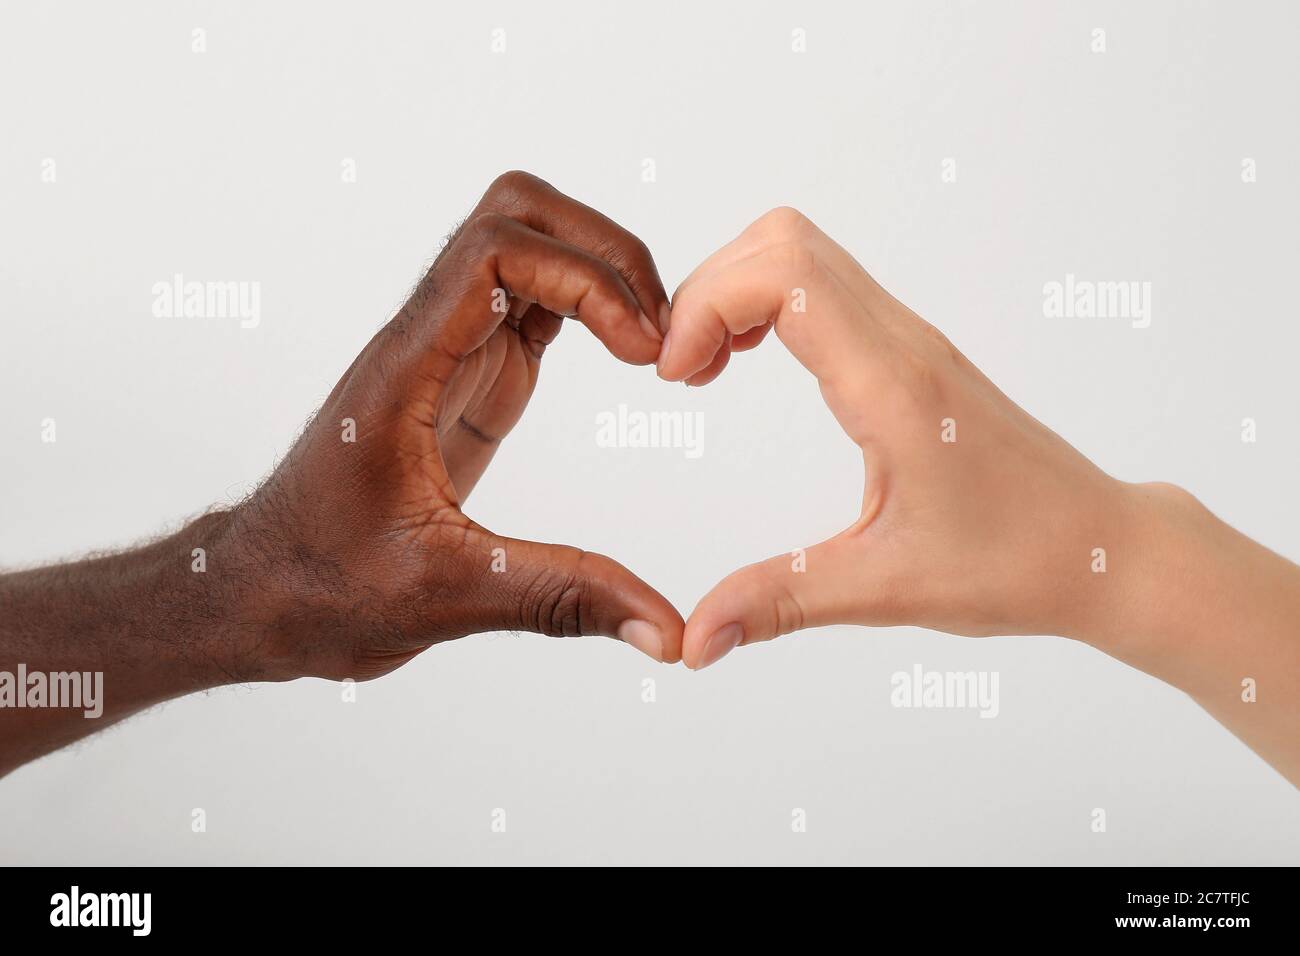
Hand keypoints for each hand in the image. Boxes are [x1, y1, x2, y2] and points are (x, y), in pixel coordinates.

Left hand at [223, 171, 683, 679]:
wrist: (260, 594)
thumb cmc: (319, 586)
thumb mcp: (445, 596)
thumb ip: (559, 598)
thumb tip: (667, 628)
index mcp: (405, 371)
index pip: (494, 253)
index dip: (585, 277)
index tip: (640, 350)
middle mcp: (425, 342)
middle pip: (514, 216)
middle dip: (602, 250)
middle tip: (660, 331)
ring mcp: (447, 356)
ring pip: (525, 247)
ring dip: (599, 272)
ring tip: (655, 344)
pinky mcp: (468, 383)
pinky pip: (530, 305)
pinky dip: (588, 309)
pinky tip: (626, 358)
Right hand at [658, 207, 1299, 782]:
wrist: (1101, 547)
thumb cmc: (1015, 562)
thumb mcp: (884, 588)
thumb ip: (779, 602)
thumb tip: (693, 640)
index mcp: (891, 385)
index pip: (782, 274)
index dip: (705, 306)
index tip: (676, 379)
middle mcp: (901, 342)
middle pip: (781, 240)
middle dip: (707, 290)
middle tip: (680, 371)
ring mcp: (908, 338)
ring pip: (801, 252)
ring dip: (734, 292)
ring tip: (705, 368)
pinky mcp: (909, 352)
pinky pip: (823, 284)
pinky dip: (765, 303)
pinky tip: (749, 363)